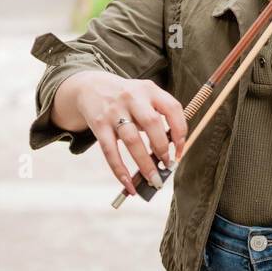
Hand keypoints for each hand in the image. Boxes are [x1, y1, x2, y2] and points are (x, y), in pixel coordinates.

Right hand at [64, 71, 187, 194]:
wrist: (90, 86)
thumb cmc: (126, 98)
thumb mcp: (144, 96)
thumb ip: (158, 116)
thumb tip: (170, 150)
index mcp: (150, 90)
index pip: (172, 108)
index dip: (180, 131)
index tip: (180, 150)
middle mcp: (132, 97)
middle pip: (152, 124)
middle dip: (162, 148)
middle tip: (167, 165)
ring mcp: (114, 111)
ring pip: (132, 140)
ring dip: (145, 163)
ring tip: (153, 179)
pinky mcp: (99, 124)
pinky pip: (110, 151)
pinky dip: (120, 170)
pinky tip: (128, 183)